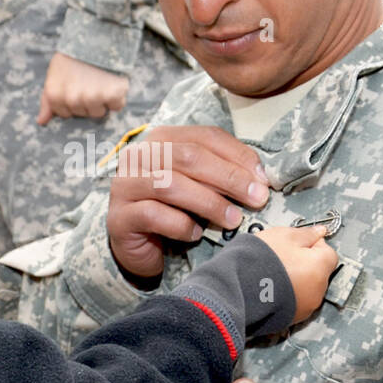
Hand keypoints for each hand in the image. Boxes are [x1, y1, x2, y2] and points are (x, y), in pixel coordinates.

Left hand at [37, 52, 128, 124]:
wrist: (97, 36)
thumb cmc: (73, 56)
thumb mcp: (54, 74)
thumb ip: (48, 100)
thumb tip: (41, 122)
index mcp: (55, 96)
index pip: (65, 114)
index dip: (71, 100)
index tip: (76, 85)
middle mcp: (73, 99)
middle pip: (83, 113)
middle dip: (86, 100)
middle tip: (89, 80)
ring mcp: (93, 98)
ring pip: (98, 112)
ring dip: (102, 100)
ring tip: (100, 81)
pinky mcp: (113, 95)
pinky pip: (117, 106)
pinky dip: (118, 97)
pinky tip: (113, 82)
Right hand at [107, 125, 269, 278]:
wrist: (138, 246)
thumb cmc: (174, 210)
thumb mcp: (199, 185)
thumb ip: (221, 173)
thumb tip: (259, 176)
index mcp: (161, 139)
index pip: (204, 136)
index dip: (237, 154)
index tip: (262, 178)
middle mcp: (138, 156)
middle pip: (189, 157)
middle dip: (229, 178)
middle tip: (257, 198)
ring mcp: (125, 185)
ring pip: (171, 185)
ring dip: (209, 203)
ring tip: (234, 219)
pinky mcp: (119, 217)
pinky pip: (154, 215)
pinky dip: (181, 225)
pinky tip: (197, 234)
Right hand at [253, 226, 339, 325]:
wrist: (237, 288)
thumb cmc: (261, 259)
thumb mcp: (284, 235)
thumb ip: (307, 234)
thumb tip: (320, 231)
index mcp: (320, 268)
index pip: (328, 252)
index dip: (312, 245)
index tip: (296, 242)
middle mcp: (317, 291)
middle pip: (317, 272)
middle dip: (304, 264)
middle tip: (281, 256)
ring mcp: (304, 307)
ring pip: (305, 288)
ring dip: (294, 281)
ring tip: (271, 274)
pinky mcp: (290, 318)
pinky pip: (293, 302)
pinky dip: (285, 294)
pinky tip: (269, 288)